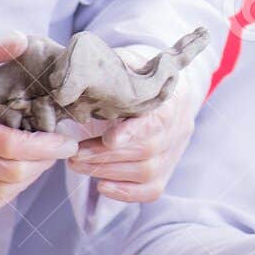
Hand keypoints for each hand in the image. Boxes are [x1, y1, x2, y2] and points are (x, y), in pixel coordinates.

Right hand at [0, 33, 77, 213]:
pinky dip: (3, 196)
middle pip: (8, 173)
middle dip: (43, 163)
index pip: (9, 146)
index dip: (44, 146)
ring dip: (26, 181)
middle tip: (58, 148)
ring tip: (40, 161)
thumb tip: (22, 39)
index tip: (65, 139)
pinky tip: (15, 178)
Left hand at [66, 46, 198, 201]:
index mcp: (172, 98)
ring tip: (78, 164)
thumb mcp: (126, 62)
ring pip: (147, 172)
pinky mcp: (167, 169)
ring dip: (108, 171)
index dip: (134, 132)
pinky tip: (101, 186)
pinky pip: (152, 190)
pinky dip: (126, 193)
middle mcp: (180, 127)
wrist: (162, 85)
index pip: (159, 119)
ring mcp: (175, 151)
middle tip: (74, 155)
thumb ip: (110, 70)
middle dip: (106, 155)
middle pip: (148, 150)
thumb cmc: (137, 72)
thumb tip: (79, 76)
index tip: (109, 139)